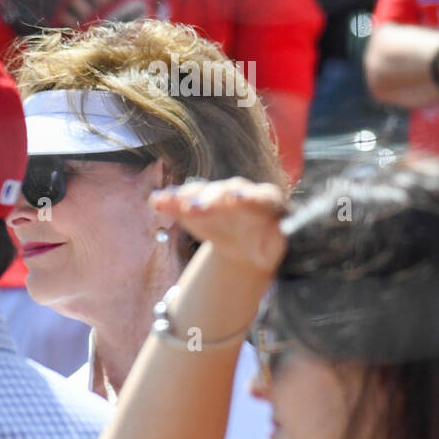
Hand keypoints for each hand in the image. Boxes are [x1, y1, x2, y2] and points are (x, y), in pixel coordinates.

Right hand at [150, 177, 288, 276]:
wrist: (247, 247)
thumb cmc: (266, 245)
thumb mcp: (276, 246)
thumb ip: (278, 239)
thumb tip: (281, 235)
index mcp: (267, 202)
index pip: (261, 197)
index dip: (250, 198)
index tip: (238, 200)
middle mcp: (242, 193)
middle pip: (228, 191)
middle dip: (211, 199)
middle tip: (196, 208)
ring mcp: (217, 196)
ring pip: (203, 192)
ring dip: (187, 197)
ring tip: (170, 202)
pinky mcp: (196, 202)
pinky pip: (182, 200)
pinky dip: (170, 201)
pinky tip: (157, 202)